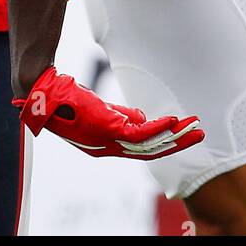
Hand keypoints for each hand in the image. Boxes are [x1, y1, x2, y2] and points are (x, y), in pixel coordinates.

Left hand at [13, 66, 203, 159]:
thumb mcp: (99, 110)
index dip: (164, 142)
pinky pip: (140, 133)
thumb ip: (122, 116)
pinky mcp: (108, 128)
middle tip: (201, 135)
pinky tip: (174, 120)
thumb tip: (144, 118)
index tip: (182, 132)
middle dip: (178, 143)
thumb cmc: (68, 100)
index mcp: (108, 145)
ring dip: (175, 137)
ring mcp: (109, 140)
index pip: (142, 148)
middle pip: (151, 151)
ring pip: (150, 145)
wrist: (45, 94)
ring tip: (196, 128)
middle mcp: (110, 148)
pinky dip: (159, 127)